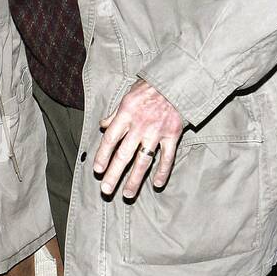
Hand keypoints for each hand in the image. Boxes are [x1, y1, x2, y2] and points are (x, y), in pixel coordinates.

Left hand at [94, 80, 183, 200]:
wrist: (178, 80)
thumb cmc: (150, 88)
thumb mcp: (128, 96)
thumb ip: (115, 114)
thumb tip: (103, 125)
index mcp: (126, 113)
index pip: (111, 139)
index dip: (103, 156)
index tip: (97, 170)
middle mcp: (140, 124)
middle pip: (124, 154)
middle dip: (114, 174)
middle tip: (106, 190)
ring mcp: (157, 131)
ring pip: (144, 161)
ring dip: (135, 179)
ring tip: (127, 194)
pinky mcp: (173, 134)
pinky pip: (167, 157)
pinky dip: (163, 171)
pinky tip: (156, 184)